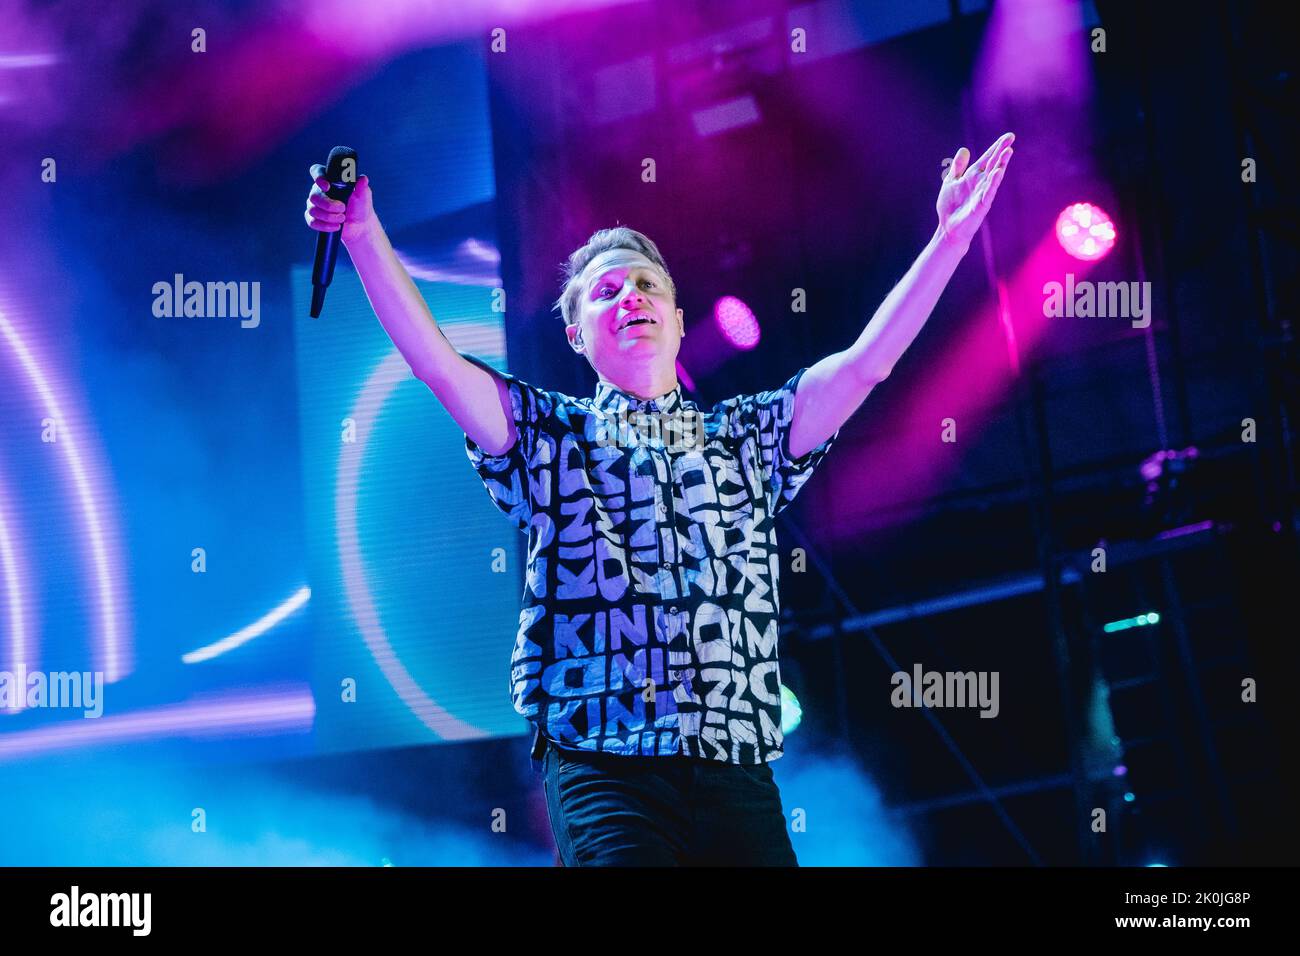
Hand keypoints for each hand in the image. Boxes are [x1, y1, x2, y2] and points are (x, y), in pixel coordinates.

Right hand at [304, 164, 374, 244]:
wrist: (360, 225)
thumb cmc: (360, 207)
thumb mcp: (363, 196)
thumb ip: (362, 187)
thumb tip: (363, 178)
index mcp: (329, 181)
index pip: (316, 171)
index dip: (318, 177)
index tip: (327, 187)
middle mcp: (319, 191)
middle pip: (313, 196)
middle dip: (328, 205)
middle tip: (342, 208)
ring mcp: (315, 205)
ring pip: (313, 210)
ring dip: (328, 216)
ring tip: (342, 218)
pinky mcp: (314, 219)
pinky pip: (312, 222)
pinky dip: (324, 226)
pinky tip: (336, 226)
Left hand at [935, 132, 1013, 247]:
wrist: (948, 228)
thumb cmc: (950, 207)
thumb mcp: (951, 182)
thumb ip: (958, 167)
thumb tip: (964, 149)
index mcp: (973, 176)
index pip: (988, 158)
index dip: (996, 147)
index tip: (1009, 136)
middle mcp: (980, 183)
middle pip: (993, 164)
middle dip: (1001, 151)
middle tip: (1011, 138)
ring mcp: (982, 194)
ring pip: (994, 177)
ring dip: (1001, 164)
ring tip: (1008, 152)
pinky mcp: (981, 206)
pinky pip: (988, 193)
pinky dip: (992, 183)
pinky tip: (997, 173)